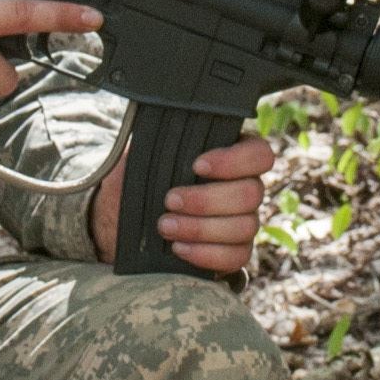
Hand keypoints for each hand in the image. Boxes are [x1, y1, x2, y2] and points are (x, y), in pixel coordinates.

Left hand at [92, 132, 279, 273]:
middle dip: (207, 199)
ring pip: (245, 227)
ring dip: (201, 228)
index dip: (235, 161)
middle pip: (252, 194)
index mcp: (231, 157)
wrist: (120, 221)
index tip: (197, 165)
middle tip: (169, 200)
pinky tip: (178, 248)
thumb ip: (165, 139)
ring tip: (165, 226)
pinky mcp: (234, 252)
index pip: (260, 154)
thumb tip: (171, 123)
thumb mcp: (144, 154)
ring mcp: (243, 222)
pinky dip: (206, 254)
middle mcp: (244, 188)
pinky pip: (237, 257)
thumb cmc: (135, 182)